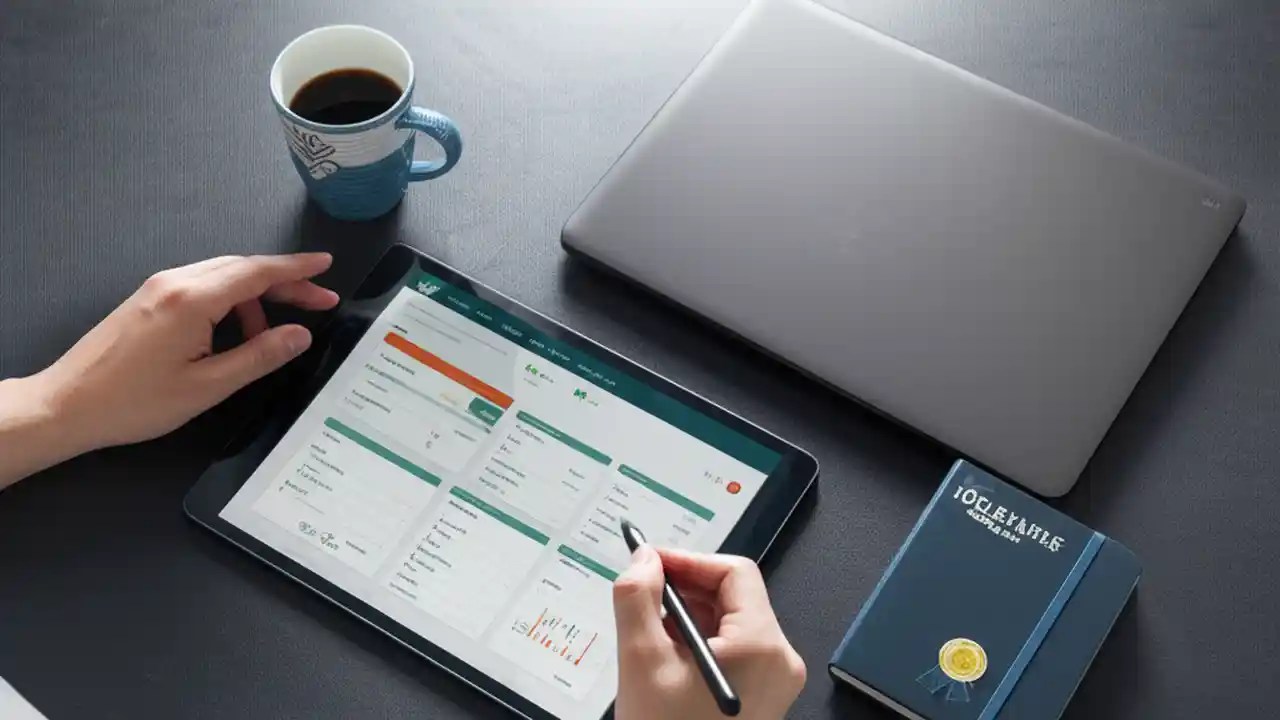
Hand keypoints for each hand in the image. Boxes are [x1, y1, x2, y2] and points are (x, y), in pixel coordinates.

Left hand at [0, 253, 337, 486]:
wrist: (68, 405)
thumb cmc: (134, 402)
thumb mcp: (207, 386)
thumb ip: (259, 356)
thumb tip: (299, 335)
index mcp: (192, 300)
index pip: (257, 272)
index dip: (297, 269)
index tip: (326, 266)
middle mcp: (175, 282)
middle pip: (243, 268)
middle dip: (285, 282)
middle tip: (319, 301)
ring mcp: (159, 288)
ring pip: (222, 276)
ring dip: (256, 296)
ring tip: (274, 334)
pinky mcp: (149, 299)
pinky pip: (202, 287)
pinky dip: (230, 301)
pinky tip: (237, 331)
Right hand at [613, 545, 806, 719]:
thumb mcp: (642, 661)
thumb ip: (637, 599)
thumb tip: (643, 560)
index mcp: (762, 646)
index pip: (733, 573)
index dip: (688, 560)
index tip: (650, 560)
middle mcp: (779, 661)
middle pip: (734, 595)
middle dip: (683, 587)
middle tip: (642, 588)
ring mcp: (773, 681)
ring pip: (731, 621)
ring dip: (688, 614)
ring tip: (647, 626)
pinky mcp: (760, 695)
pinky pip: (733, 648)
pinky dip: (698, 639)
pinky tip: (664, 651)